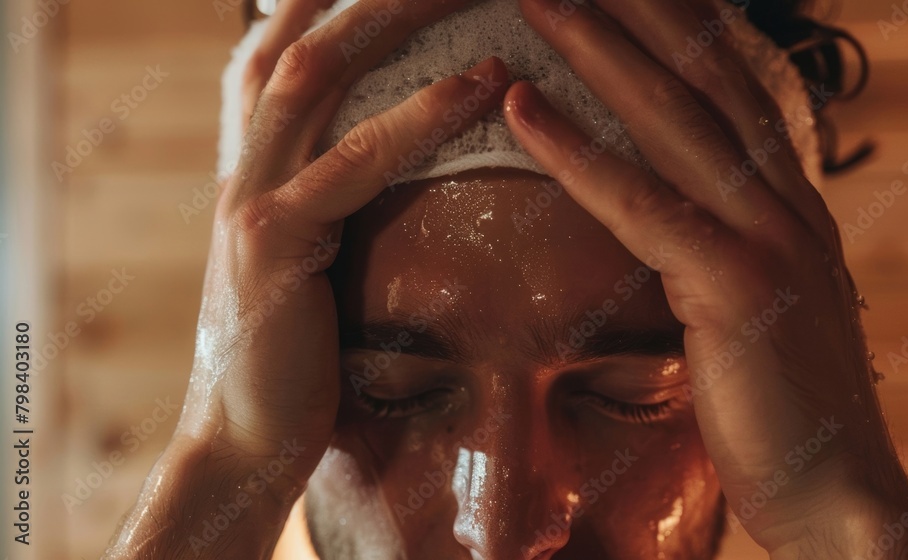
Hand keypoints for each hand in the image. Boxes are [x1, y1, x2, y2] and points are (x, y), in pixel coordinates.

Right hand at [105, 1, 508, 556]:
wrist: (245, 435)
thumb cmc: (295, 349)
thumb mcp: (306, 253)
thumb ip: (327, 193)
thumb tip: (378, 153)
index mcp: (253, 163)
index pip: (280, 49)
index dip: (324, 0)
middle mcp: (242, 165)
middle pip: (299, 38)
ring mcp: (249, 198)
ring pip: (313, 75)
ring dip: (391, 16)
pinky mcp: (272, 243)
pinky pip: (352, 164)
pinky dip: (416, 116)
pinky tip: (479, 84)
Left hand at [503, 0, 907, 556]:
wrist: (833, 491)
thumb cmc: (779, 405)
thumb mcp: (753, 306)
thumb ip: (717, 251)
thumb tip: (669, 225)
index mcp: (785, 203)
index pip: (729, 91)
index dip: (678, 31)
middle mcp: (783, 201)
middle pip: (706, 77)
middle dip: (640, 11)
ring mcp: (768, 237)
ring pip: (674, 119)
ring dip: (600, 49)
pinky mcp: (736, 285)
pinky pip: (643, 205)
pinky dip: (578, 151)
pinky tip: (521, 107)